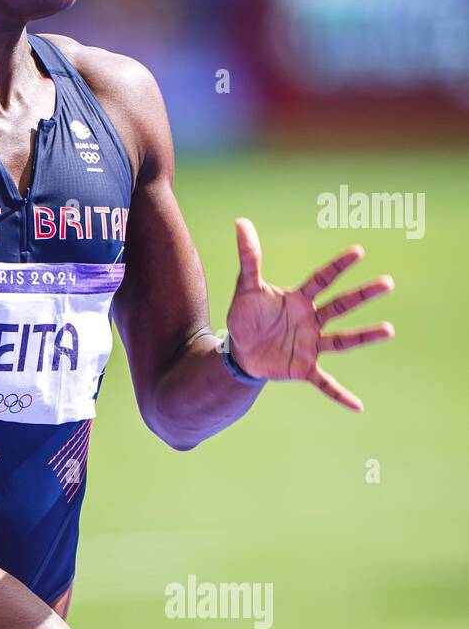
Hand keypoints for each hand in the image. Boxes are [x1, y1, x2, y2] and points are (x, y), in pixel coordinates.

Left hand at [226, 218, 393, 411]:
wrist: (239, 351)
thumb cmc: (246, 316)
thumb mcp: (246, 287)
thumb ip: (248, 257)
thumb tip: (241, 222)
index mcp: (300, 299)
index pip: (322, 279)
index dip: (338, 266)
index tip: (358, 251)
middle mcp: (311, 320)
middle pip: (340, 305)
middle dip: (362, 295)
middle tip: (388, 282)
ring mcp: (311, 344)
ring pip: (342, 340)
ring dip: (364, 336)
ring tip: (388, 330)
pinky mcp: (304, 368)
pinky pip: (325, 383)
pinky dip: (340, 394)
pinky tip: (358, 406)